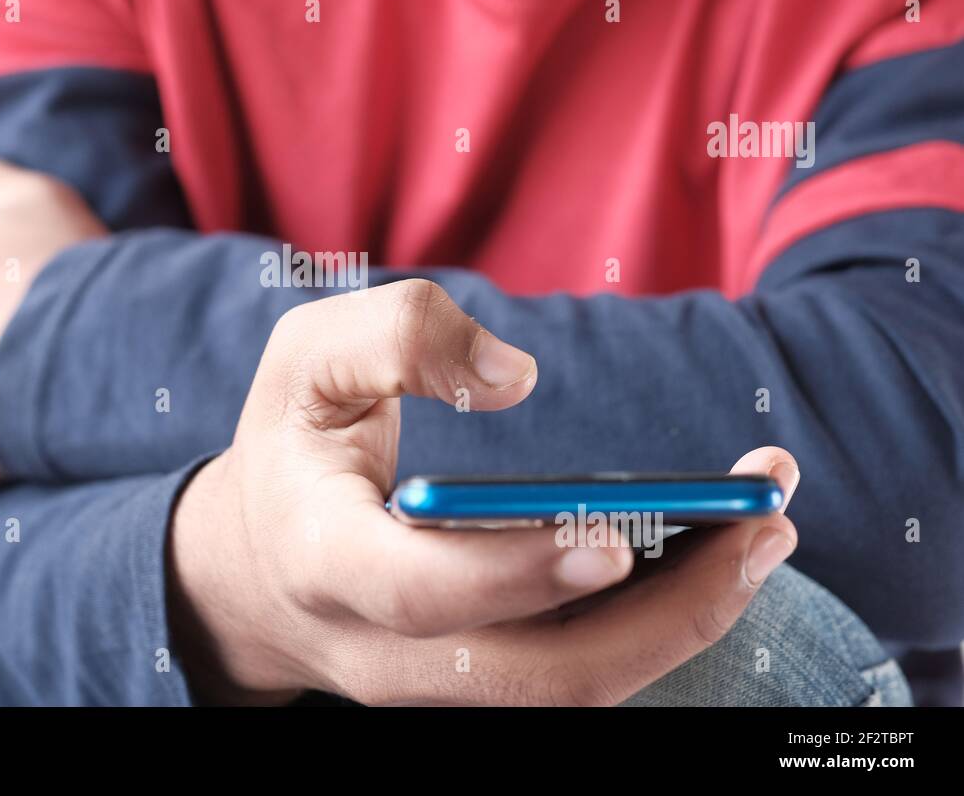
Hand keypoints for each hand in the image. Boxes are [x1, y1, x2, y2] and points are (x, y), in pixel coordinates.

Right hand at [168, 279, 800, 704]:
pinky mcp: (486, 680)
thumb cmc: (292, 444)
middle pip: (540, 675)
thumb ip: (398, 337)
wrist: (258, 565)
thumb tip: (514, 377)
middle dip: (668, 615)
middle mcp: (387, 647)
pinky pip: (584, 668)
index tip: (612, 538)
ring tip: (764, 529)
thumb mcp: (308, 358)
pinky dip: (660, 618)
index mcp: (326, 558)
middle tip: (764, 526)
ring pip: (579, 687)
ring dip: (687, 619)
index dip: (512, 574)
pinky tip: (715, 549)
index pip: (417, 592)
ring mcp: (442, 681)